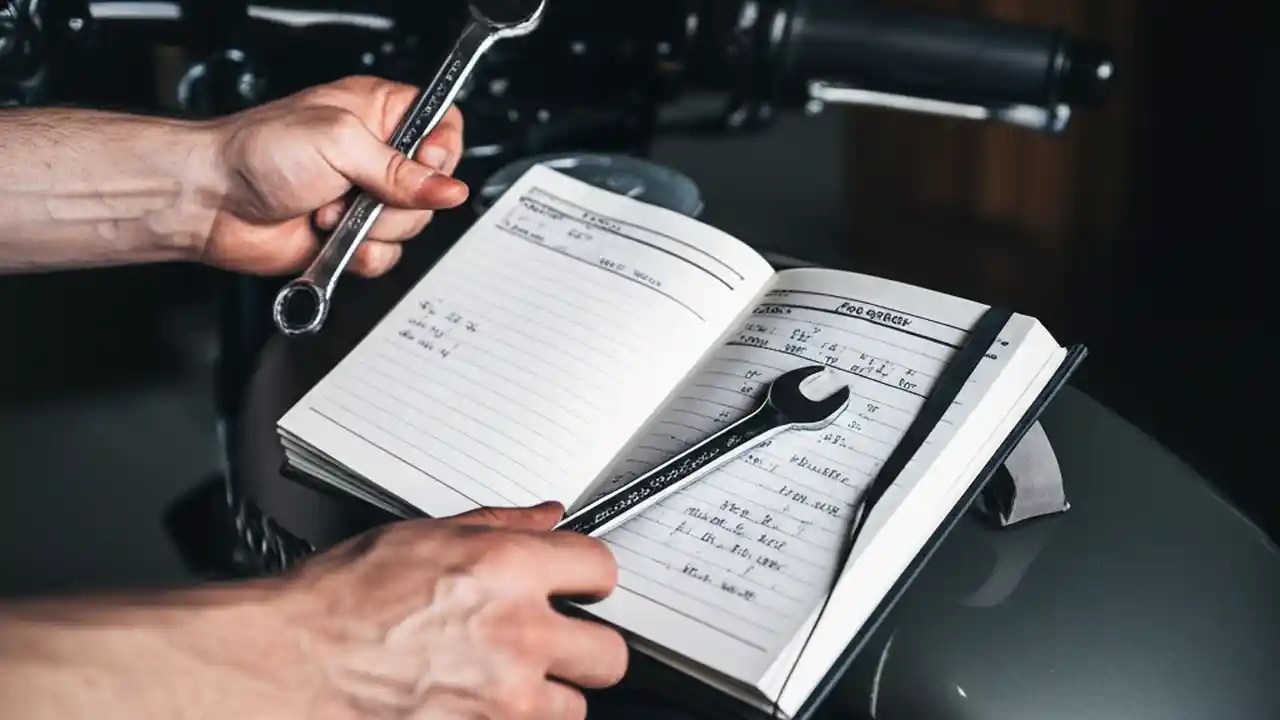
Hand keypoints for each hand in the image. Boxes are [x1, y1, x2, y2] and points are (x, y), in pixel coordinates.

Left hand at [204, 75, 468, 276]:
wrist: (212, 201)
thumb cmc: (257, 152)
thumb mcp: (338, 143)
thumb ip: (399, 170)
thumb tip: (448, 189)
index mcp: (378, 112)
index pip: (443, 127)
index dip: (441, 152)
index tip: (421, 165)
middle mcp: (376, 156)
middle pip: (432, 188)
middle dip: (394, 200)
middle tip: (354, 189)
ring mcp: (366, 200)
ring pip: (411, 227)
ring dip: (369, 227)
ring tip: (327, 209)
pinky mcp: (353, 238)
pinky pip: (387, 257)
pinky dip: (361, 255)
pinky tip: (329, 236)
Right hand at [271, 502, 627, 718]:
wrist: (288, 665)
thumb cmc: (339, 600)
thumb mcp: (423, 536)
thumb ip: (499, 526)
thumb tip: (547, 517)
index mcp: (508, 570)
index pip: (602, 568)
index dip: (590, 578)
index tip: (580, 587)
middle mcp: (518, 636)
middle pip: (609, 654)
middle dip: (585, 649)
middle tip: (554, 645)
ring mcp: (504, 700)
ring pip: (573, 709)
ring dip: (547, 698)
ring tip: (506, 683)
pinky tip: (477, 705)